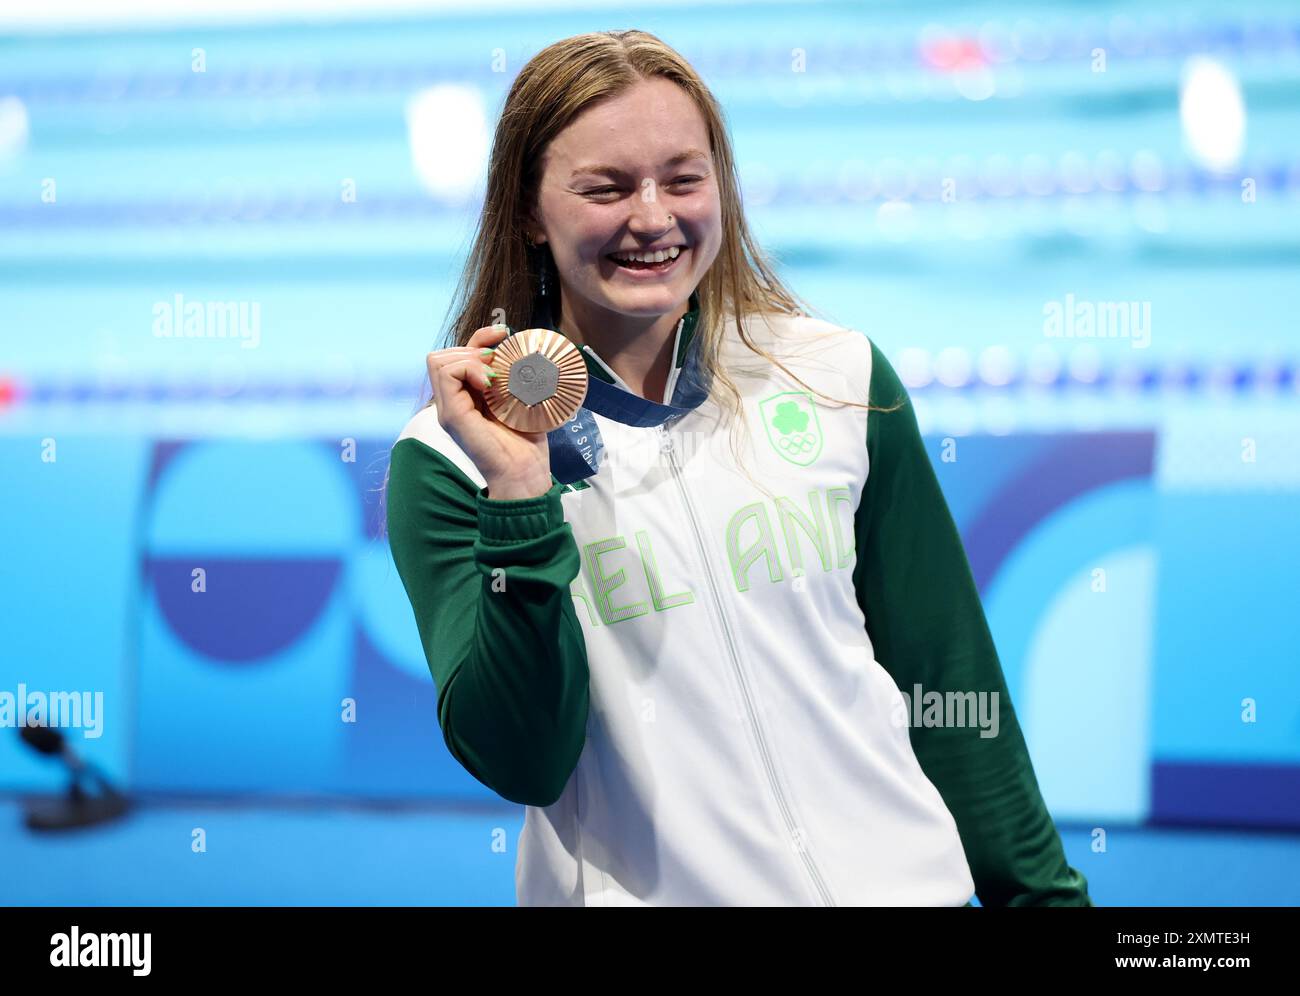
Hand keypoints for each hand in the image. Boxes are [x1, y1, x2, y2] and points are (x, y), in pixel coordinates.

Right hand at [427, 325, 552, 499]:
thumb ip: (510, 376)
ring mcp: (448, 408)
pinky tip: (491, 383)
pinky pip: (446, 373)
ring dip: (470, 358)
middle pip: (442, 355)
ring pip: (438, 360)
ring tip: (495, 375)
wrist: (524, 471)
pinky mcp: (451, 415)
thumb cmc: (527, 441)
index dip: (479, 339)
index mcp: (466, 397)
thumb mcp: (520, 398)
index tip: (504, 337)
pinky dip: (469, 368)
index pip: (458, 355)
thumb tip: (511, 345)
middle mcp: (452, 402)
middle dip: (473, 347)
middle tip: (499, 362)